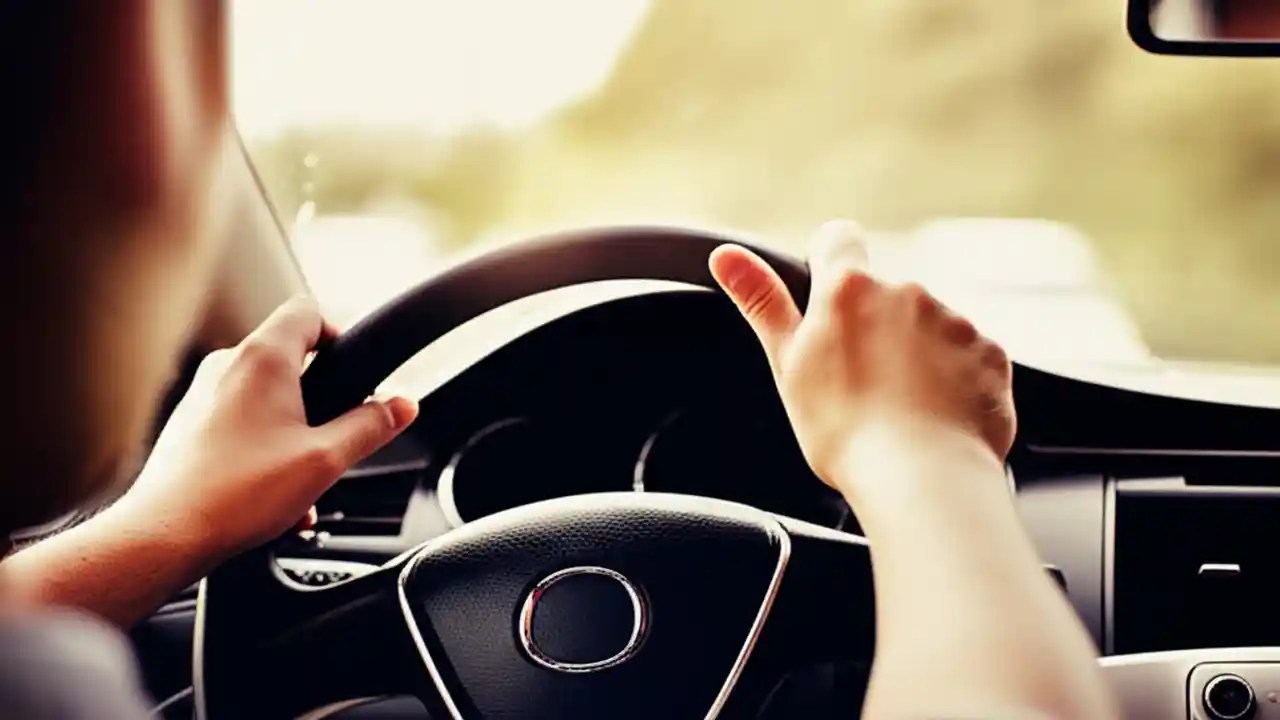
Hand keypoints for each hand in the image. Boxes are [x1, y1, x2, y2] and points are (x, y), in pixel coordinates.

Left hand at [115, 297, 418, 563]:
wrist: (166, 534)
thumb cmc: (238, 493)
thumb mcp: (326, 459)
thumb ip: (371, 426)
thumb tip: (403, 405)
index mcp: (263, 358)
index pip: (308, 311)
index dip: (340, 334)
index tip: (355, 371)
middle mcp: (227, 366)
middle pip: (292, 360)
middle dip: (321, 400)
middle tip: (336, 437)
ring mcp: (203, 395)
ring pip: (268, 399)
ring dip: (295, 434)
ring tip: (304, 481)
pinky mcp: (190, 426)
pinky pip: (242, 424)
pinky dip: (266, 450)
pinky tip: (275, 496)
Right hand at [709, 221, 1014, 500]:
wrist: (921, 480)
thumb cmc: (845, 431)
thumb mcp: (787, 364)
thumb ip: (760, 302)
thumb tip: (725, 254)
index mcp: (848, 290)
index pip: (837, 240)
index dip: (830, 262)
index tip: (828, 302)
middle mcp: (905, 292)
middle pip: (885, 294)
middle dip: (876, 326)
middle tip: (862, 383)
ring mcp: (954, 321)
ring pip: (928, 327)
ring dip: (917, 354)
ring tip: (902, 407)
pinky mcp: (990, 353)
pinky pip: (969, 357)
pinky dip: (956, 379)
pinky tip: (937, 415)